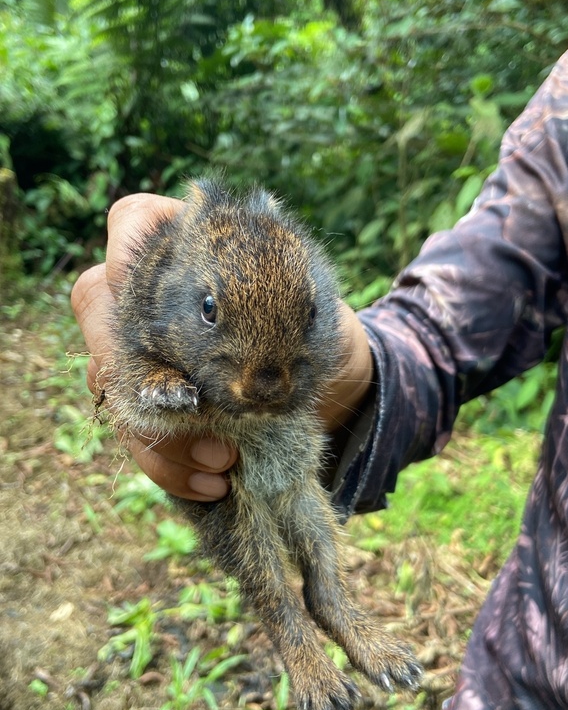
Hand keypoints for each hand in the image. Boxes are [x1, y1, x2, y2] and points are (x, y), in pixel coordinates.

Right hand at [71, 194, 373, 500]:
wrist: (329, 383)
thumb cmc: (315, 322)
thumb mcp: (313, 294)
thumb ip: (284, 280)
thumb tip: (257, 263)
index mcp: (179, 243)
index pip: (129, 226)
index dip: (128, 258)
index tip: (164, 304)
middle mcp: (144, 290)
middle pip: (97, 311)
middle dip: (140, 365)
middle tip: (189, 406)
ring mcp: (136, 348)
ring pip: (108, 382)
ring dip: (160, 430)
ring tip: (224, 460)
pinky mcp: (147, 404)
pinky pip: (134, 436)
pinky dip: (170, 466)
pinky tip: (213, 483)